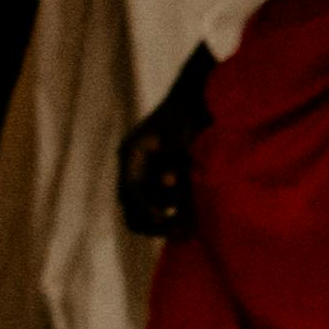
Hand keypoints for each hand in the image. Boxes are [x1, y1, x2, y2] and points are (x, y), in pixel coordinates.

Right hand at [111, 64, 208, 239]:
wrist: (199, 97)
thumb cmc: (189, 112)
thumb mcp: (179, 134)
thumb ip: (171, 158)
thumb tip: (166, 183)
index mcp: (132, 154)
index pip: (129, 191)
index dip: (145, 210)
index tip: (166, 222)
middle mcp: (134, 165)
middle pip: (131, 205)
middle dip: (152, 221)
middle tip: (180, 230)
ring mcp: (146, 170)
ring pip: (143, 207)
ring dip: (162, 220)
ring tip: (188, 229)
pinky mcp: (161, 175)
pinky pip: (159, 203)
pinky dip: (172, 212)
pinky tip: (191, 220)